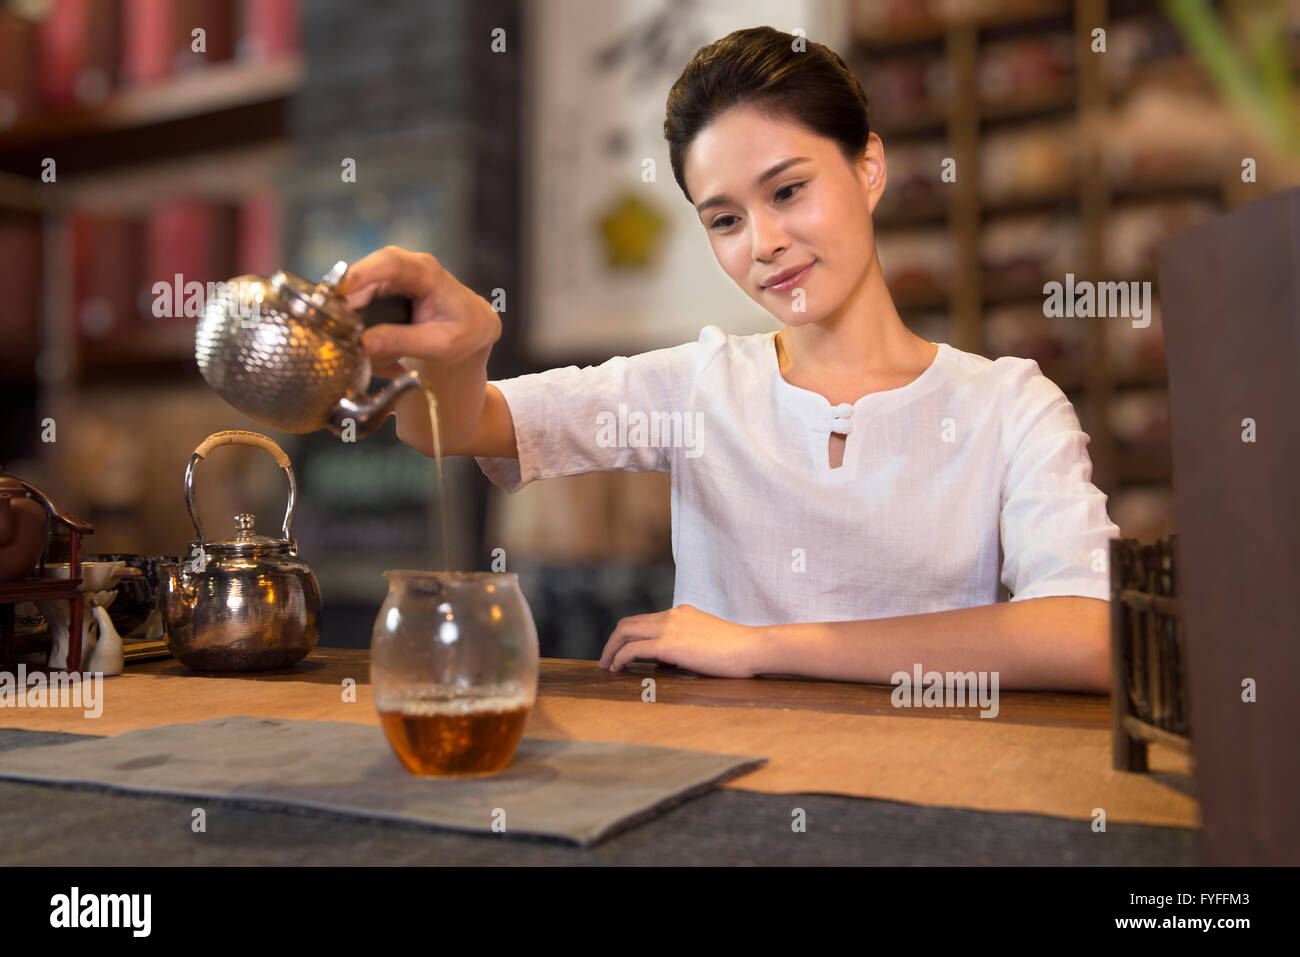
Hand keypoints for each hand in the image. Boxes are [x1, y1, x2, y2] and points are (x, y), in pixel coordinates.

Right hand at [339, 245, 501, 378]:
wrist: (472, 325)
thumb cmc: (463, 331)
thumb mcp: (440, 344)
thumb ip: (403, 341)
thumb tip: (362, 343)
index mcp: (426, 272)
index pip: (390, 263)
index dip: (362, 273)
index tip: (339, 291)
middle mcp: (404, 266)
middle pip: (362, 278)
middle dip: (349, 310)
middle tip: (345, 341)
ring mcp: (389, 276)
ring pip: (356, 296)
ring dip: (357, 327)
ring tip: (383, 359)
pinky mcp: (378, 289)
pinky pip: (358, 307)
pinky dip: (363, 332)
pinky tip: (385, 357)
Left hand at [598, 604, 763, 677]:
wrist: (751, 647)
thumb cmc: (736, 651)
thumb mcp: (705, 641)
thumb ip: (682, 646)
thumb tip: (662, 661)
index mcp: (681, 613)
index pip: (645, 620)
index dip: (629, 636)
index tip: (622, 652)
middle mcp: (671, 615)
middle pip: (628, 623)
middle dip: (613, 641)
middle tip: (607, 659)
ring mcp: (669, 628)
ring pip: (625, 631)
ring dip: (611, 649)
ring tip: (607, 666)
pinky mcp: (668, 644)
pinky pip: (633, 649)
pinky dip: (620, 658)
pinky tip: (617, 669)